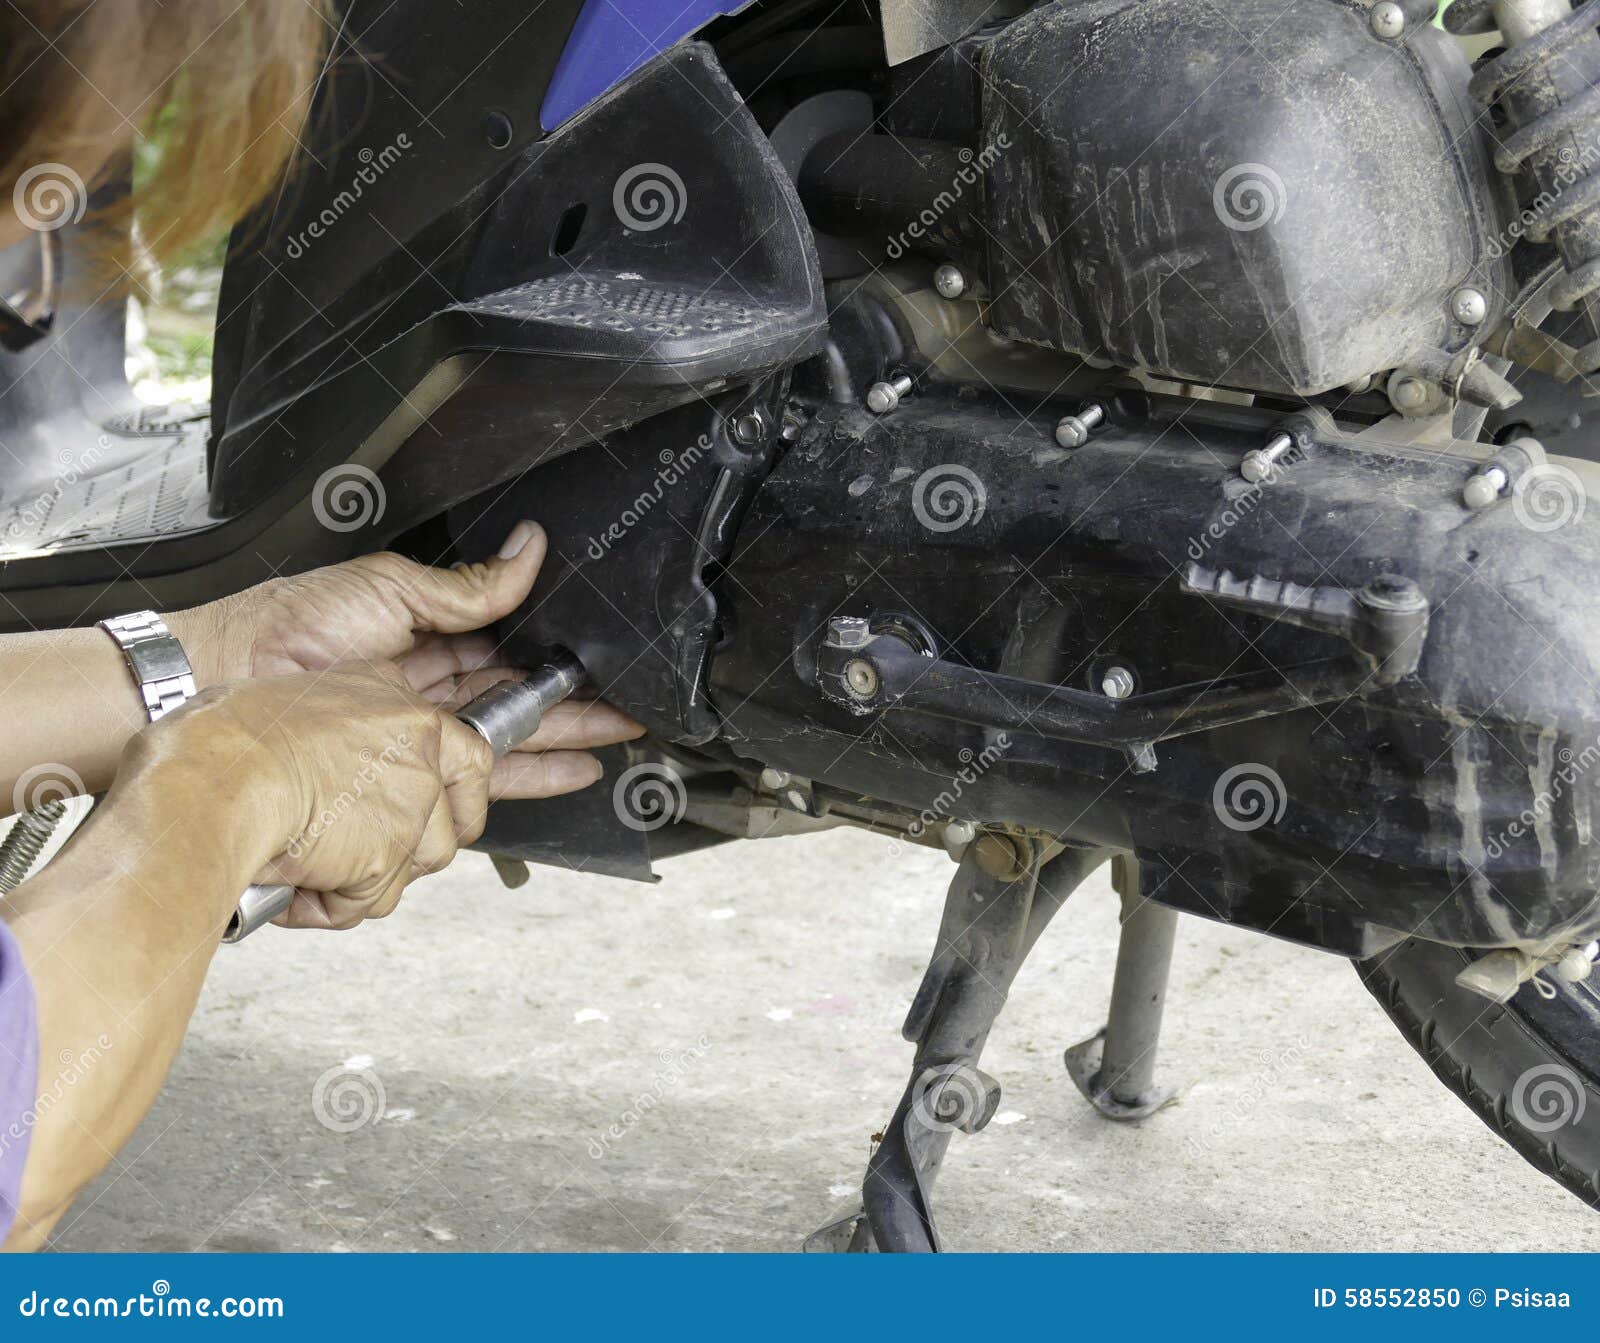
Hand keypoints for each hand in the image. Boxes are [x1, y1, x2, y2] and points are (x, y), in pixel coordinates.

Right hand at [125, 663, 494, 929]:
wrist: (208, 781)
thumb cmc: (221, 744)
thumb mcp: (295, 708)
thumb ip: (340, 739)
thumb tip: (334, 771)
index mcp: (393, 698)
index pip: (463, 753)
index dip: (449, 795)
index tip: (437, 814)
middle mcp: (417, 743)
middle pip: (451, 816)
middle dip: (418, 848)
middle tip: (367, 856)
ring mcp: (410, 799)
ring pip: (418, 863)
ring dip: (367, 879)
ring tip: (310, 866)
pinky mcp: (389, 853)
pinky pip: (370, 900)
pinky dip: (329, 906)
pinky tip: (293, 884)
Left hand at [169, 520, 642, 797]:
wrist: (227, 682)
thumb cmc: (287, 626)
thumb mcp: (389, 587)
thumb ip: (467, 586)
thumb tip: (529, 549)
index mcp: (426, 629)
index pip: (509, 643)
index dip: (557, 652)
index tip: (601, 657)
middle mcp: (429, 682)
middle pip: (521, 693)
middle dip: (578, 701)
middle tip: (629, 706)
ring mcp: (421, 728)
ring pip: (510, 734)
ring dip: (565, 736)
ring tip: (615, 737)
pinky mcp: (410, 768)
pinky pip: (482, 774)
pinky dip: (529, 775)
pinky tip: (569, 772)